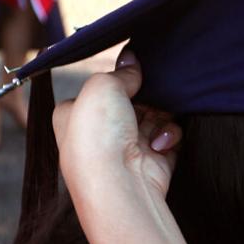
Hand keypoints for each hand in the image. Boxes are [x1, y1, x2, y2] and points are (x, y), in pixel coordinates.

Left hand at [52, 49, 183, 204]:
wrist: (119, 183)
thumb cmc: (98, 137)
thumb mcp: (101, 86)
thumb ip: (120, 72)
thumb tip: (132, 59)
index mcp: (75, 114)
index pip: (101, 89)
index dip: (120, 79)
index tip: (134, 72)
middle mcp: (99, 132)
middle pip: (133, 101)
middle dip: (147, 98)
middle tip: (152, 95)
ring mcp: (127, 147)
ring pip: (155, 117)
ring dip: (160, 118)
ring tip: (154, 128)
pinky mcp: (153, 160)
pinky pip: (169, 137)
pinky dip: (168, 136)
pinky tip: (158, 144)